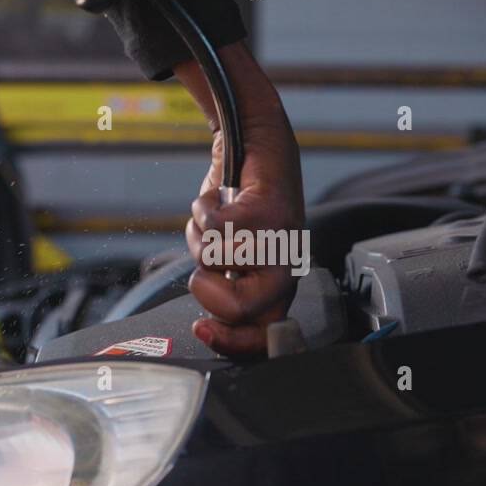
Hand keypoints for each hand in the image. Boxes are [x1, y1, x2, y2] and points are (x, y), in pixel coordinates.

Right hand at [175, 44, 304, 355]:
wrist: (259, 144)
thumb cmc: (242, 205)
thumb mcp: (234, 257)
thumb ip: (225, 286)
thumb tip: (208, 321)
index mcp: (278, 286)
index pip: (263, 335)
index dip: (229, 341)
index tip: (201, 328)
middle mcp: (285, 268)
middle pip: (239, 309)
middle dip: (206, 289)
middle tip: (206, 266)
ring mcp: (279, 241)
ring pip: (219, 263)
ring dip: (201, 238)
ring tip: (215, 221)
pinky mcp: (266, 212)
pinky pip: (215, 228)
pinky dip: (202, 210)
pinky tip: (216, 198)